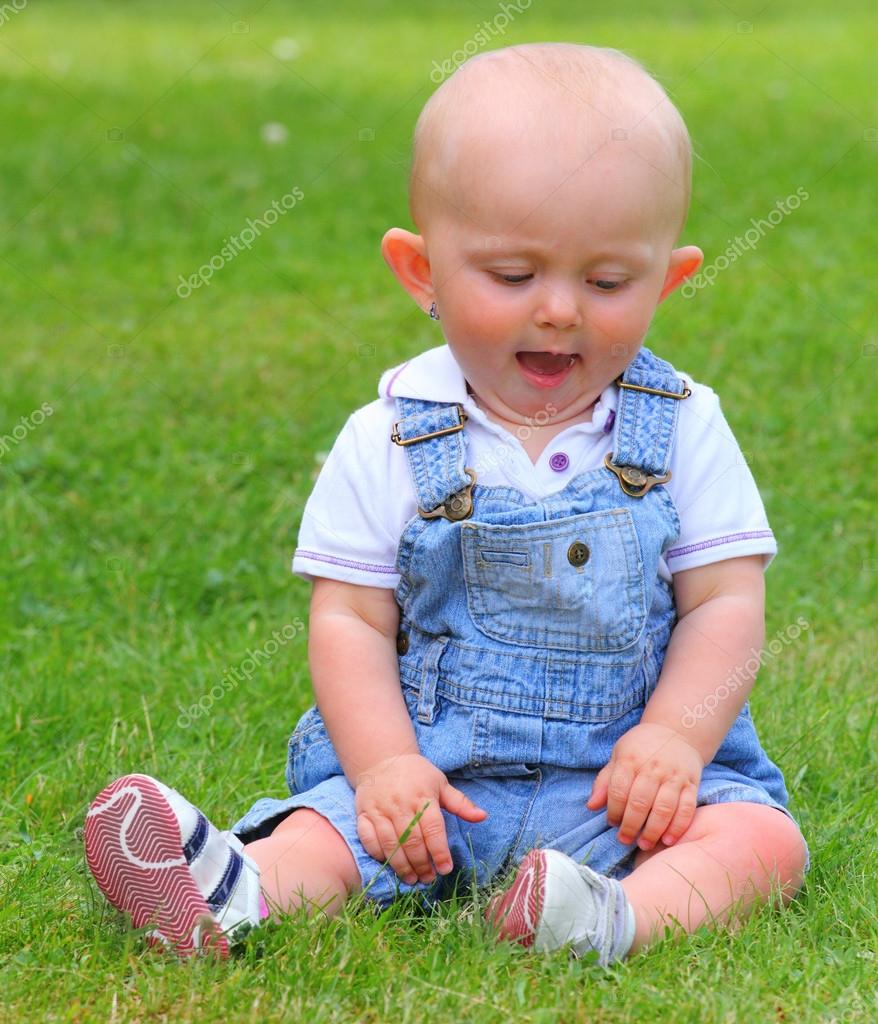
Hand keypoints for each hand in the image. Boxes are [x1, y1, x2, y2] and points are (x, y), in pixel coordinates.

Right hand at [355, 753, 487, 884]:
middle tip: (429, 878)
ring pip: (390, 844)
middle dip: (422, 864)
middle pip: (412, 841)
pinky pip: (369, 840)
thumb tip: (483, 816)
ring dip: (402, 866)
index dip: (440, 852)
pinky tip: (390, 864)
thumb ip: (460, 803)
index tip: (445, 869)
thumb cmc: (416, 774)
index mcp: (423, 797)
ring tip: (412, 879)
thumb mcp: (441, 784)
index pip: (433, 829)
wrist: (382, 759)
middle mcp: (400, 804)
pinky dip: (379, 855)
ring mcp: (380, 810)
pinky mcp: (363, 814)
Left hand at [587, 723, 702, 850]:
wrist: (677, 732)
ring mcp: (674, 776)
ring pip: (663, 808)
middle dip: (630, 826)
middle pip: (640, 802)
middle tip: (625, 839)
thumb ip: (605, 781)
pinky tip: (668, 840)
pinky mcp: (692, 784)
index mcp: (631, 759)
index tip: (612, 823)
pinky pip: (686, 809)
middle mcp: (653, 768)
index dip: (613, 810)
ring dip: (653, 831)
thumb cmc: (642, 747)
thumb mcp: (619, 755)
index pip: (618, 790)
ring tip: (644, 844)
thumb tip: (591, 806)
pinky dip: (678, 827)